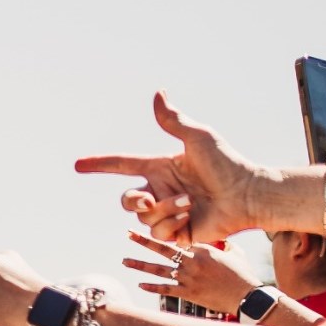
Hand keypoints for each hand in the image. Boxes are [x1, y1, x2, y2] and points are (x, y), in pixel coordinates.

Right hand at [76, 92, 266, 244]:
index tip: (78, 165)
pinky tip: (190, 218)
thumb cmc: (228, 164)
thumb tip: (158, 94)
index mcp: (161, 168)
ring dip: (164, 210)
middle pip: (126, 200)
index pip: (123, 166)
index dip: (100, 165)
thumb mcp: (199, 138)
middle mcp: (161, 190)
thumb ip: (174, 120)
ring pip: (143, 217)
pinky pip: (157, 232)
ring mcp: (168, 212)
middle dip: (132, 201)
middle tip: (147, 199)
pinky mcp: (177, 232)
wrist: (247, 196)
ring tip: (189, 204)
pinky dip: (172, 224)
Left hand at [122, 232, 258, 314]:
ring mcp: (188, 278)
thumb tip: (217, 240)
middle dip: (143, 240)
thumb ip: (222, 245)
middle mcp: (192, 261)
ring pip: (158, 269)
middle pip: (163, 249)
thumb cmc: (243, 274)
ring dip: (139, 265)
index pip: (179, 238)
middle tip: (128, 234)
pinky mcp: (187, 293)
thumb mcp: (234, 253)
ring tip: (124, 261)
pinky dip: (151, 286)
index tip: (153, 227)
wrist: (247, 297)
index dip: (165, 233)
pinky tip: (140, 284)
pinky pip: (165, 289)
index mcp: (202, 249)